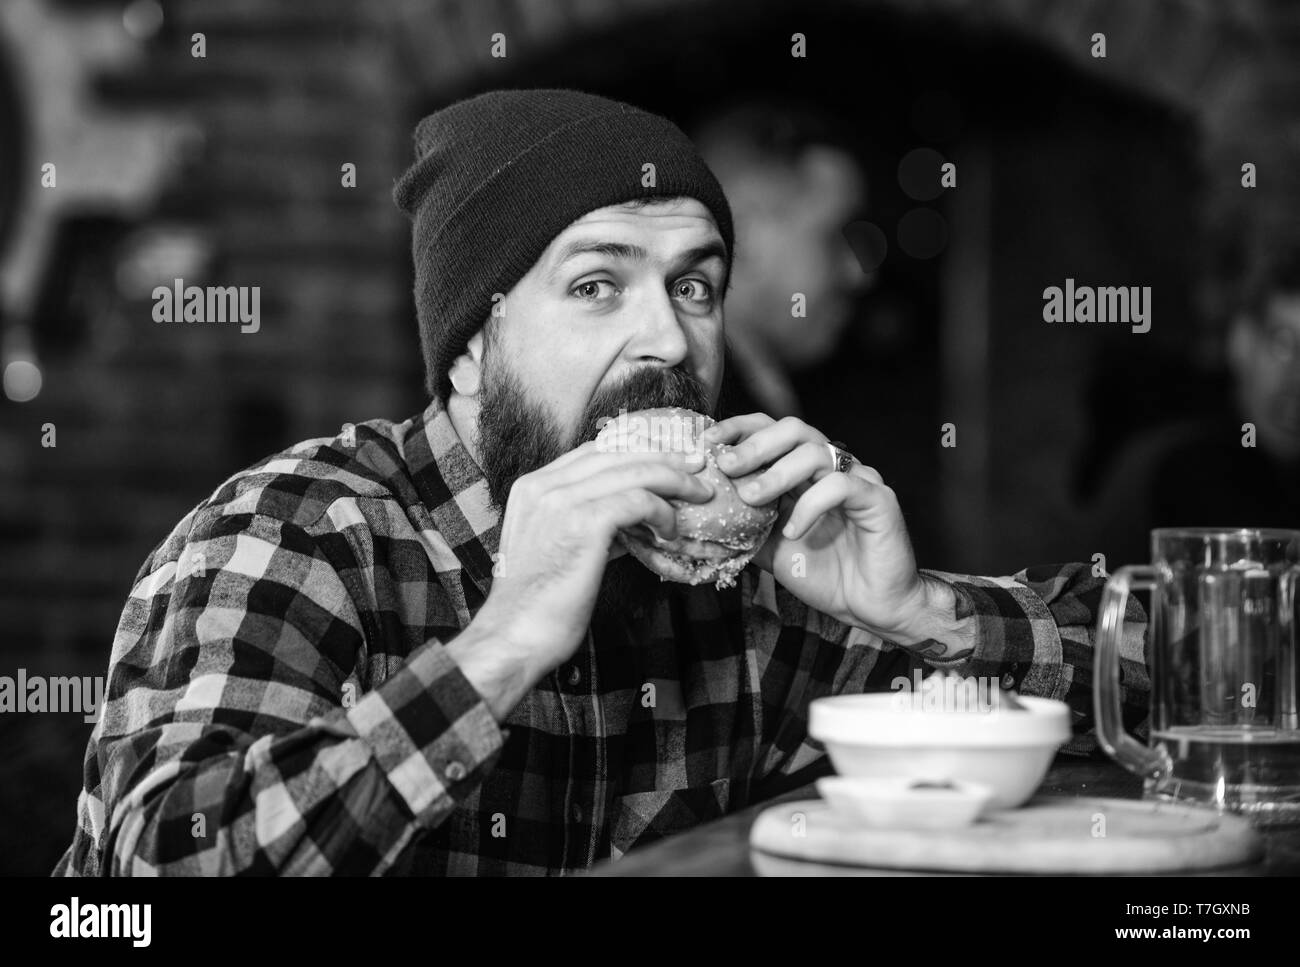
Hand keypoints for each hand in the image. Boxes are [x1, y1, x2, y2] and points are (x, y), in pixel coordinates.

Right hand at [471, 442, 712, 682]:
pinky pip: (638, 500)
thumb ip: (593, 524)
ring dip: (675, 481)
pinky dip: (662, 511)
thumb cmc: (540, 604)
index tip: (669, 456)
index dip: (637, 447)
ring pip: (633, 469)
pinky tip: (671, 531)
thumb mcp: (561, 549)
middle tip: (697, 465)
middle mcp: (544, 485)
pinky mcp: (583, 522)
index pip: (594, 449)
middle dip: (664, 455)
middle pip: (617, 450)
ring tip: (699, 495)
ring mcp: (561, 500)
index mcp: (533, 487)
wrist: (516, 636)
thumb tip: (636, 520)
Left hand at [699, 414, 966, 650]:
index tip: (708, 443)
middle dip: (755, 444)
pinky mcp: (877, 499)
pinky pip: (841, 486)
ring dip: (777, 473)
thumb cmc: (825, 573)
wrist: (868, 605)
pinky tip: (793, 531)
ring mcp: (857, 479)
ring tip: (751, 497)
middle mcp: (831, 467)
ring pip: (816, 451)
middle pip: (794, 429)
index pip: (772, 430)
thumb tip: (703, 514)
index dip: (740, 429)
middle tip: (727, 465)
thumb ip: (744, 526)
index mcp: (804, 472)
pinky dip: (810, 505)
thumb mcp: (769, 548)